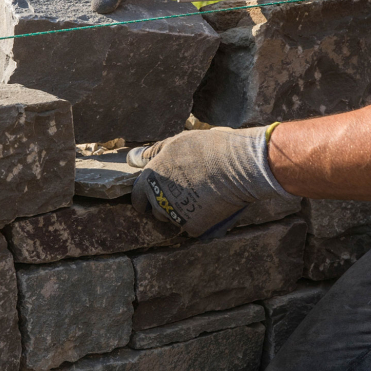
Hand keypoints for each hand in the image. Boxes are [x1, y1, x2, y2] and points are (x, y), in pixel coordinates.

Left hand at [127, 126, 296, 237]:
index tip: (158, 194)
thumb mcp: (175, 143)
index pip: (137, 197)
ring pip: (173, 220)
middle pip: (155, 211)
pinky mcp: (192, 227)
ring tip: (199, 199)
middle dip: (164, 206)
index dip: (146, 197)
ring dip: (180, 213)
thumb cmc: (206, 148)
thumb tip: (132, 158)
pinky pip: (191, 228)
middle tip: (183, 196)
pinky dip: (199, 221)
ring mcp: (174, 216)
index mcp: (149, 179)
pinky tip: (210, 208)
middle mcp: (157, 200)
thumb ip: (152, 153)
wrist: (237, 165)